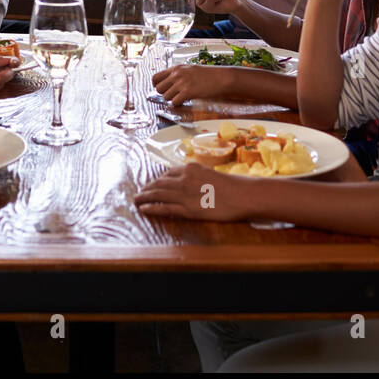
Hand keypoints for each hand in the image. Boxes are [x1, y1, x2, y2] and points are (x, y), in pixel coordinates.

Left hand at [134, 162, 249, 221]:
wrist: (242, 195)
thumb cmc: (233, 186)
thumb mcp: (212, 174)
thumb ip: (198, 177)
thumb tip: (192, 182)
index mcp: (191, 168)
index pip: (168, 174)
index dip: (158, 180)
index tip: (153, 184)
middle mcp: (184, 179)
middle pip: (159, 183)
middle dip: (147, 188)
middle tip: (140, 193)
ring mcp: (184, 194)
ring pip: (158, 194)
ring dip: (144, 197)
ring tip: (136, 200)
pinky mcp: (187, 209)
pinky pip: (164, 208)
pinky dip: (152, 208)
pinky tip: (144, 209)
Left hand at [151, 64, 238, 106]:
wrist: (221, 78)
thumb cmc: (208, 75)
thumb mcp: (190, 70)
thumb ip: (178, 75)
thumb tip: (169, 84)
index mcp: (176, 68)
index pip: (155, 78)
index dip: (157, 86)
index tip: (163, 89)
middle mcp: (177, 74)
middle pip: (158, 89)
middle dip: (165, 94)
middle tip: (174, 95)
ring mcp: (181, 83)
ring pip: (166, 97)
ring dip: (173, 99)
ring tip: (183, 97)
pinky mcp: (187, 92)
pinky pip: (174, 102)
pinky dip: (179, 104)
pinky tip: (186, 100)